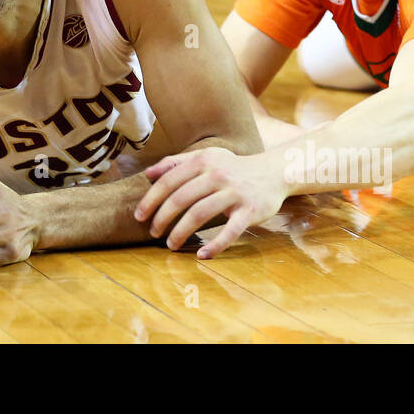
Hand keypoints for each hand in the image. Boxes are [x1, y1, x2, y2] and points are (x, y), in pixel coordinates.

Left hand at [133, 147, 286, 258]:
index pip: (169, 181)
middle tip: (153, 233)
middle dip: (162, 218)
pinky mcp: (250, 211)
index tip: (139, 216)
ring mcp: (235, 193)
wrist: (274, 171)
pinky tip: (201, 255)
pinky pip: (230, 231)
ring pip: (200, 214)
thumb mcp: (206, 157)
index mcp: (203, 161)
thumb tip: (147, 174)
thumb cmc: (233, 167)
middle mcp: (217, 174)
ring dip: (181, 232)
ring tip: (170, 244)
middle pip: (181, 198)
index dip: (151, 200)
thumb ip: (176, 163)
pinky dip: (214, 245)